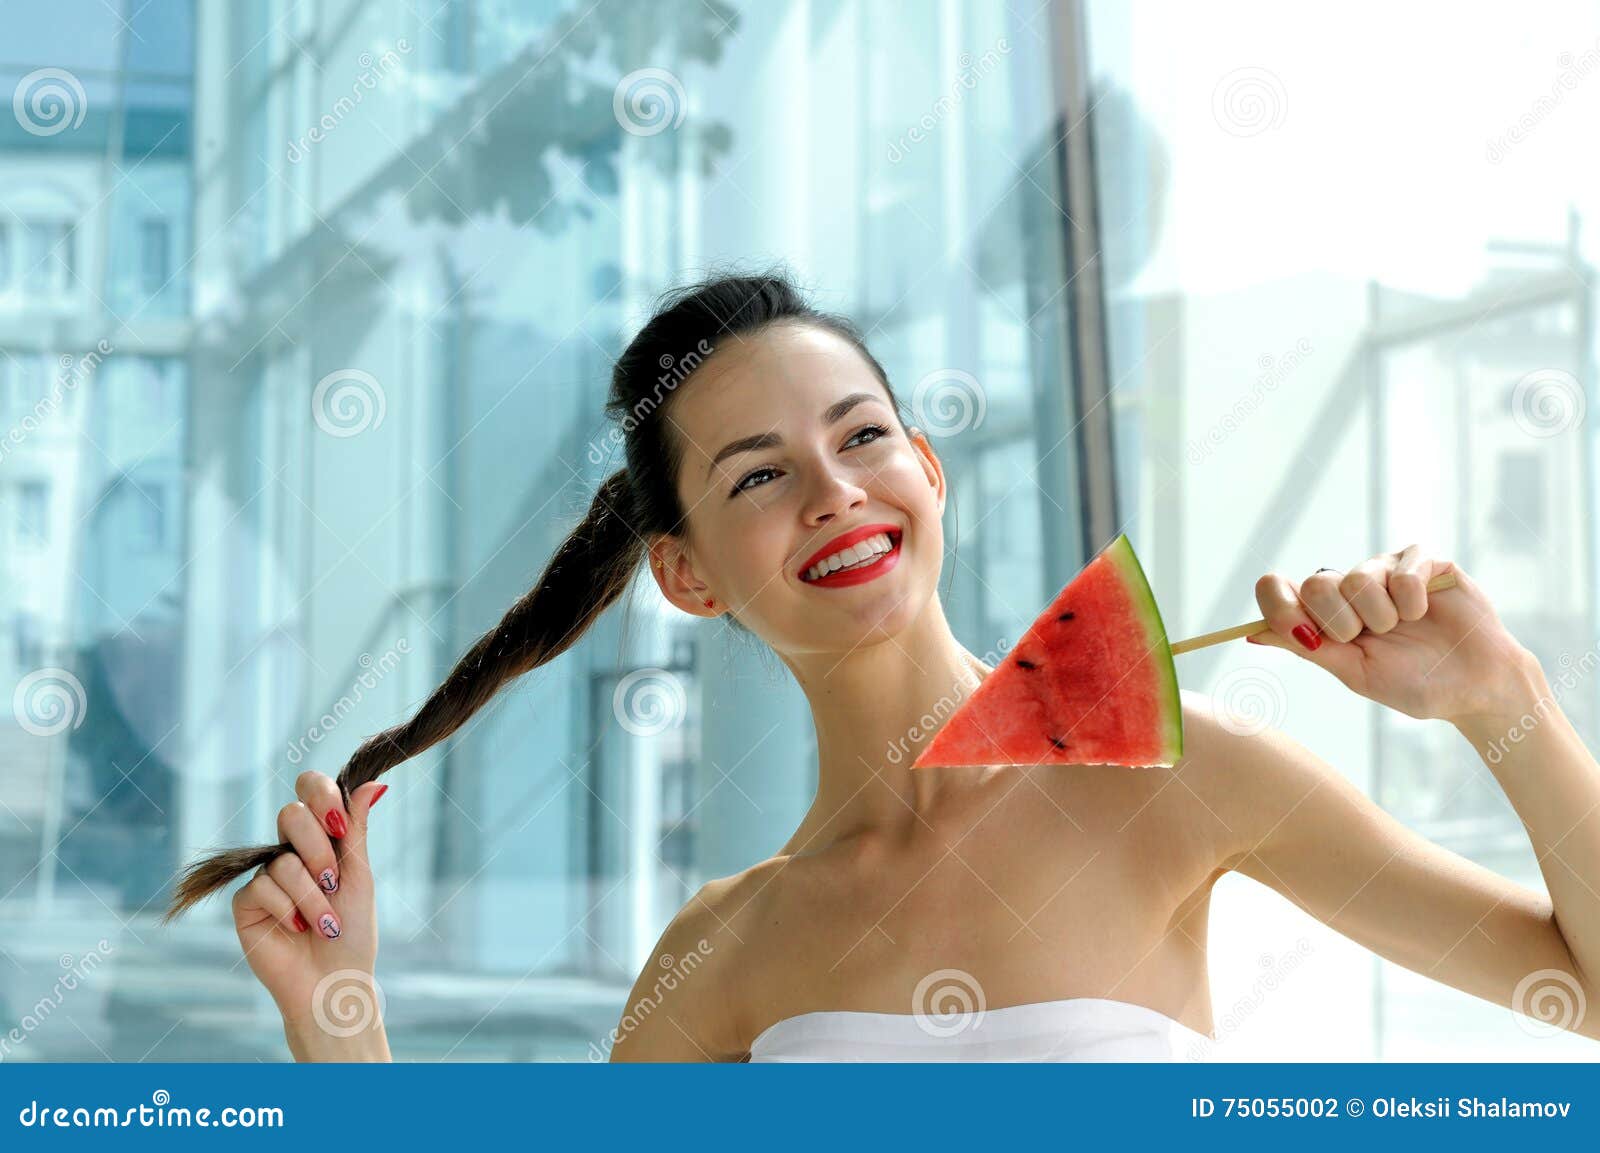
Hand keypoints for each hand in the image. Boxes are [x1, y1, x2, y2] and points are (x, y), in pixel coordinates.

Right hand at [231, 771, 389, 1059]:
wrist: (333, 983)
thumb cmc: (352, 932)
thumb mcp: (360, 876)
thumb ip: (356, 830)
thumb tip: (374, 783)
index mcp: (322, 838)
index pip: (311, 789)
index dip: (321, 795)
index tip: (339, 826)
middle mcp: (291, 851)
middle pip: (291, 813)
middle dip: (318, 849)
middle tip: (334, 881)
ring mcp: (266, 876)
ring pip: (282, 860)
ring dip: (312, 895)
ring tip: (326, 924)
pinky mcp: (246, 904)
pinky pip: (262, 887)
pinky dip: (288, 910)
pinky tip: (298, 930)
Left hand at [1249, 544, 1539, 723]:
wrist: (1474, 689)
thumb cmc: (1414, 683)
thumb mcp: (1355, 672)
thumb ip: (1308, 648)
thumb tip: (1253, 635)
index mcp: (1324, 613)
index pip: (1277, 589)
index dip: (1277, 604)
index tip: (1299, 630)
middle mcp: (1349, 585)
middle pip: (1316, 584)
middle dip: (1341, 622)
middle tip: (1368, 638)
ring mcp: (1385, 569)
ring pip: (1358, 579)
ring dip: (1383, 616)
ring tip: (1404, 628)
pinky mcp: (1423, 560)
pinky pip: (1401, 570)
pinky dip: (1414, 600)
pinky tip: (1427, 612)